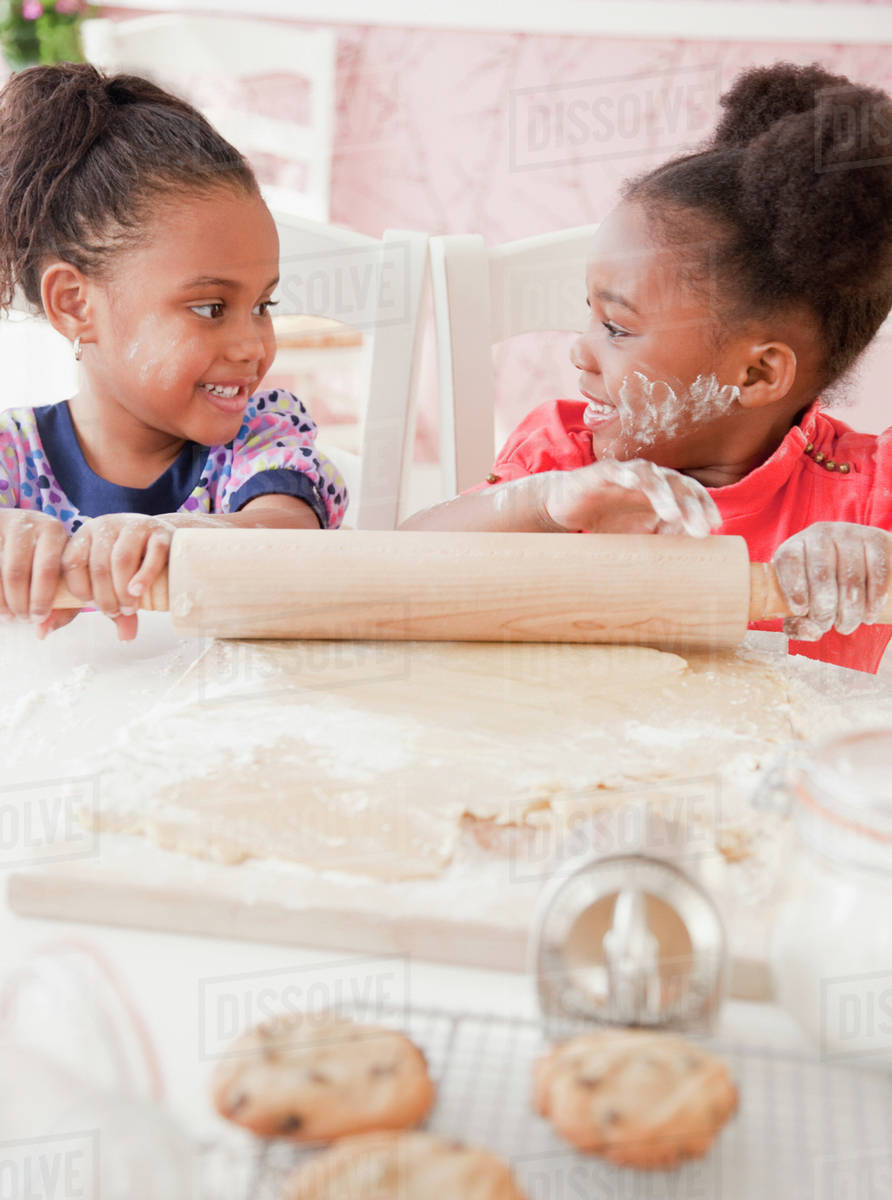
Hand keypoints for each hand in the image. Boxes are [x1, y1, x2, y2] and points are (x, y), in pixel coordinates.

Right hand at [0, 508, 75, 637]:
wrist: (12, 527)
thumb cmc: (40, 558)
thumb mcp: (58, 575)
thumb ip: (61, 607)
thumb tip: (42, 632)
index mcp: (55, 533)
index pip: (49, 570)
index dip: (42, 599)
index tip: (38, 617)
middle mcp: (29, 522)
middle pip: (17, 573)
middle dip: (19, 603)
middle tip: (22, 618)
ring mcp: (4, 524)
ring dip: (1, 602)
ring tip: (8, 615)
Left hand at [62, 514, 172, 641]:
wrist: (165, 541)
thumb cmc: (127, 567)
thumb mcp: (101, 582)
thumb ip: (77, 607)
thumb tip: (42, 633)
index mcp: (84, 536)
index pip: (71, 562)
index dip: (80, 590)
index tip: (94, 607)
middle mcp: (106, 526)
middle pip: (98, 565)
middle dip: (105, 597)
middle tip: (116, 613)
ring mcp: (135, 526)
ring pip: (122, 560)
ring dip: (123, 591)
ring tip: (129, 608)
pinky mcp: (161, 532)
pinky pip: (151, 554)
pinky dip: (144, 576)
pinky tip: (139, 591)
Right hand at [541, 459, 720, 536]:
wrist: (566, 507)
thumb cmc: (607, 520)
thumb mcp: (639, 535)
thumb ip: (663, 538)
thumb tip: (689, 549)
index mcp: (663, 491)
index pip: (691, 493)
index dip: (704, 506)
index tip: (715, 526)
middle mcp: (650, 478)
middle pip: (678, 485)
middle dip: (690, 507)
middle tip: (700, 529)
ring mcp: (627, 473)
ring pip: (653, 477)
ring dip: (664, 494)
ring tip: (672, 515)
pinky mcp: (602, 472)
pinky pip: (617, 470)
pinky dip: (627, 475)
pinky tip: (634, 484)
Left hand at [772, 522, 891, 638]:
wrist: (861, 564)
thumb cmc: (822, 589)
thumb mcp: (803, 605)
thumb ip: (798, 625)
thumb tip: (812, 632)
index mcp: (794, 546)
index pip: (789, 561)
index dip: (793, 588)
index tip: (801, 611)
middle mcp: (820, 534)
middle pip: (821, 574)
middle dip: (824, 610)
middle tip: (827, 626)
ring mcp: (849, 534)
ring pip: (851, 578)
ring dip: (849, 611)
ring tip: (846, 625)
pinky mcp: (876, 539)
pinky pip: (877, 573)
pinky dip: (874, 600)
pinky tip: (868, 616)